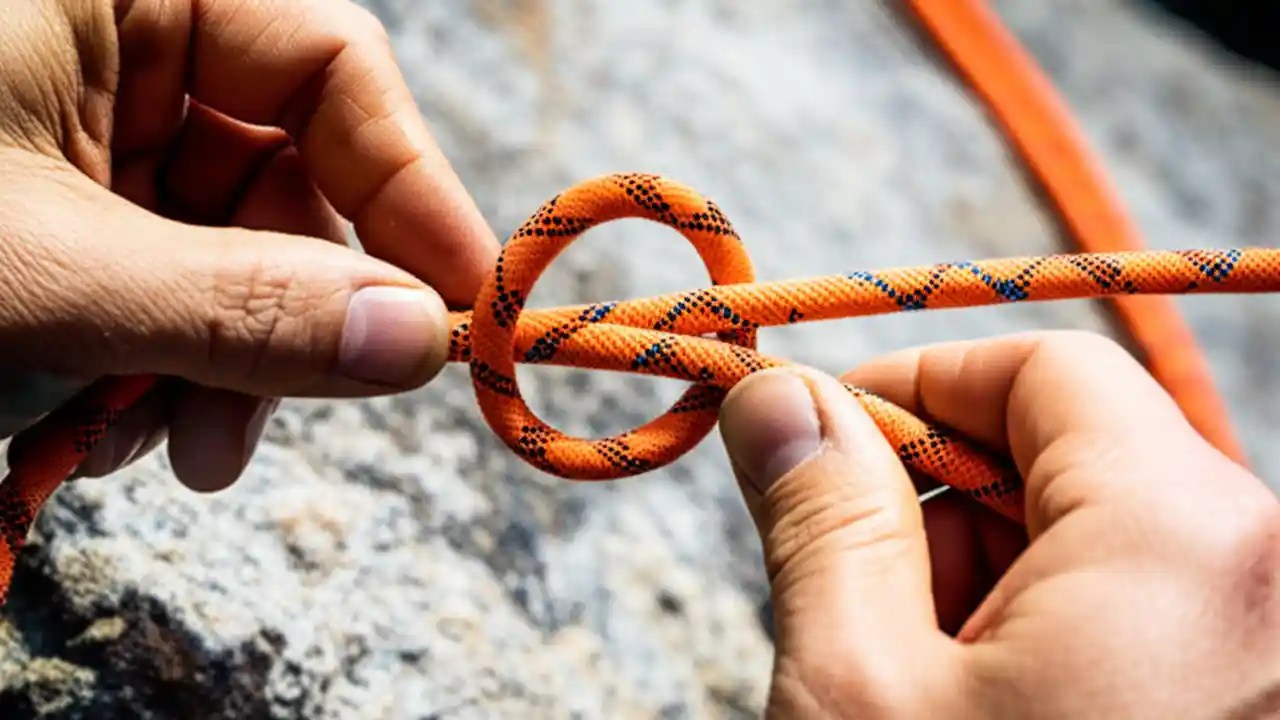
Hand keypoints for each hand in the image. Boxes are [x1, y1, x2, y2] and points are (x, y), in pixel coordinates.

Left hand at [0, 0, 496, 489]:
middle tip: (260, 426)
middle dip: (287, 322)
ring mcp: (80, 146)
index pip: (328, 65)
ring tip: (169, 451)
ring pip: (230, 258)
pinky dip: (157, 374)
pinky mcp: (58, 227)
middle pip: (285, 183)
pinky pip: (162, 296)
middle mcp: (112, 61)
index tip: (462, 309)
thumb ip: (241, 305)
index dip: (410, 191)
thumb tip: (420, 340)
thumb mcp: (46, 275)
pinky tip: (104, 431)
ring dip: (221, 371)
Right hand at [719, 331, 1279, 717]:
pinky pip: (1148, 613)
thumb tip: (775, 396)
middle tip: (852, 591)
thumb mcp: (858, 687)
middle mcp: (1268, 577)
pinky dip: (1050, 635)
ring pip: (1105, 539)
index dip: (915, 383)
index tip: (821, 434)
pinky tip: (987, 709)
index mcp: (1186, 542)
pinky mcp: (1254, 693)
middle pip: (1076, 454)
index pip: (1047, 369)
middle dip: (940, 502)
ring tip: (922, 684)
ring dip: (988, 580)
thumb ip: (820, 516)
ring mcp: (1268, 644)